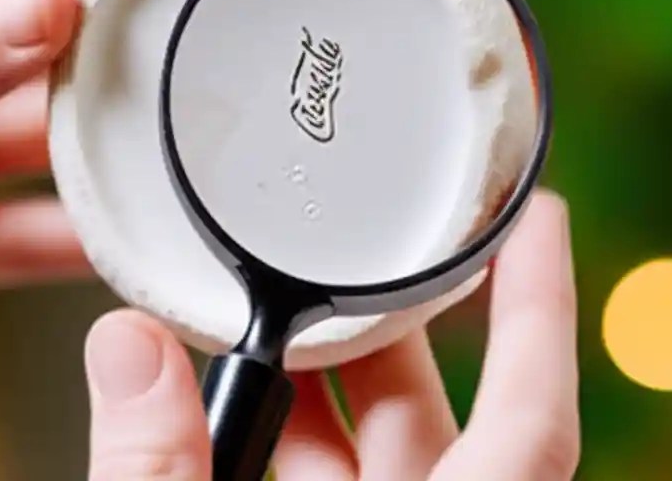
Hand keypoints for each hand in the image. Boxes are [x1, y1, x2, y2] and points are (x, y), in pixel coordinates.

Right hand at [82, 191, 578, 480]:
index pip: (531, 417)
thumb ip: (160, 467)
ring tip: (261, 302)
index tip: (541, 217)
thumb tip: (128, 345)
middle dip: (379, 317)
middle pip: (429, 410)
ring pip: (367, 447)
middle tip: (337, 237)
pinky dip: (285, 435)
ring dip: (314, 378)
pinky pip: (323, 479)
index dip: (542, 311)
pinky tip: (227, 397)